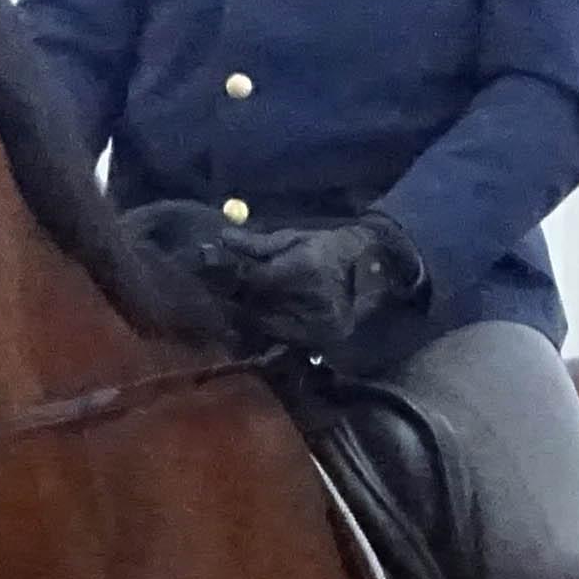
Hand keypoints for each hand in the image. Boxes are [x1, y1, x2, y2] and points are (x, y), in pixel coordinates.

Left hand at [199, 213, 432, 367]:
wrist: (373, 269)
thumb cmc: (330, 247)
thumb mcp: (295, 237)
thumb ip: (258, 244)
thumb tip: (221, 240)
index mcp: (306, 270)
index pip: (256, 280)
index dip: (228, 276)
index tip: (205, 270)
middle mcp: (312, 302)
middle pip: (256, 308)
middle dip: (232, 300)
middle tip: (211, 292)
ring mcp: (317, 326)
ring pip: (265, 328)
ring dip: (245, 318)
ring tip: (229, 306)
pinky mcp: (320, 342)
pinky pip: (280, 339)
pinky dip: (265, 330)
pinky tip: (253, 320)